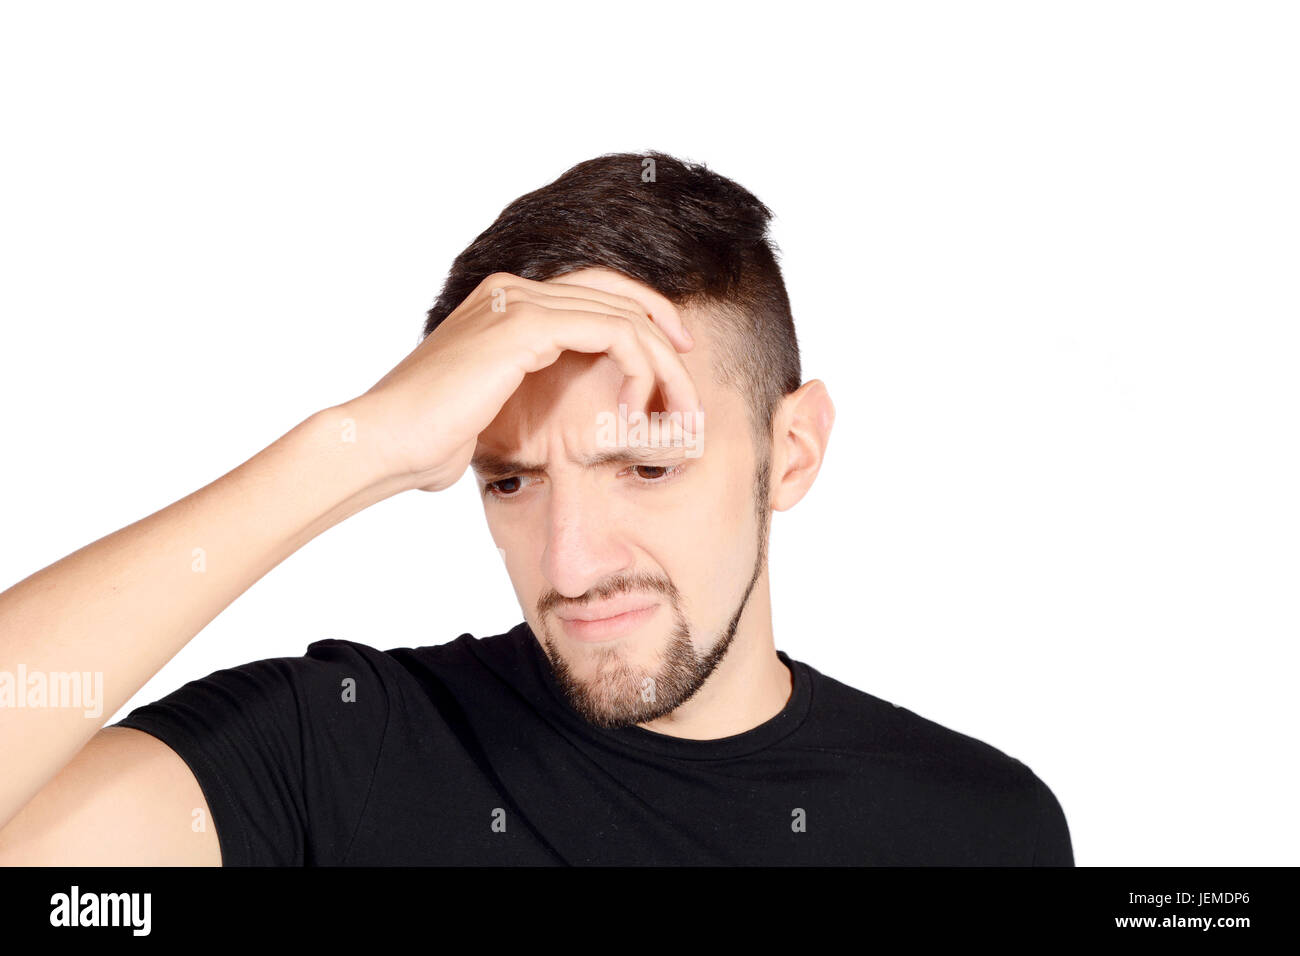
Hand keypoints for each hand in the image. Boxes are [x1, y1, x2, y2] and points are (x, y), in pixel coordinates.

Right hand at [346, 272, 700, 492]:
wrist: (382, 443)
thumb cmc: (425, 442)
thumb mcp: (487, 412)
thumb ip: (521, 396)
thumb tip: (544, 428)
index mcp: (503, 304)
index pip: (594, 294)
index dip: (642, 322)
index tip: (672, 366)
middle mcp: (512, 290)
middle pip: (617, 296)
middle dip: (665, 337)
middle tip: (692, 384)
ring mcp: (516, 300)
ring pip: (623, 314)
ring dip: (663, 362)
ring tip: (679, 410)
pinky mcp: (524, 324)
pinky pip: (612, 331)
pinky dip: (640, 368)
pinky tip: (639, 411)